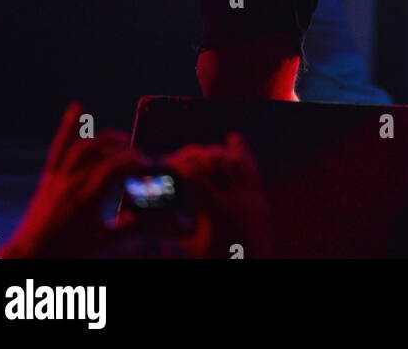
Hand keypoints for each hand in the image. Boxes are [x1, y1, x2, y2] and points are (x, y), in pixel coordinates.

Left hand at [0, 101, 149, 258]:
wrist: (29, 255)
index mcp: (85, 200)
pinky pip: (59, 147)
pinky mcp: (49, 177)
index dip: (135, 162)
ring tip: (121, 140)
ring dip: (105, 138)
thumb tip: (147, 215)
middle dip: (124, 150)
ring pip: (83, 146)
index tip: (149, 166)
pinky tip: (77, 107)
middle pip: (101, 153)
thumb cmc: (66, 252)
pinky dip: (69, 126)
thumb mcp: (100, 243)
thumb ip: (126, 229)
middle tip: (139, 156)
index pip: (115, 168)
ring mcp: (58, 178)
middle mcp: (71, 183)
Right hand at [162, 132, 271, 258]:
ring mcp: (252, 198)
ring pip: (235, 161)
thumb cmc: (217, 263)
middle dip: (194, 155)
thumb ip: (171, 231)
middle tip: (177, 158)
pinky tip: (232, 138)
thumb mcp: (192, 250)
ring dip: (215, 153)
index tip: (164, 162)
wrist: (252, 270)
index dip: (178, 166)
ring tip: (198, 154)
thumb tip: (146, 215)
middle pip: (215, 162)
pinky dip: (241, 152)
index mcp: (219, 212)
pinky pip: (252, 169)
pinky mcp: (260, 198)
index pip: (196, 176)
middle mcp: (237, 200)